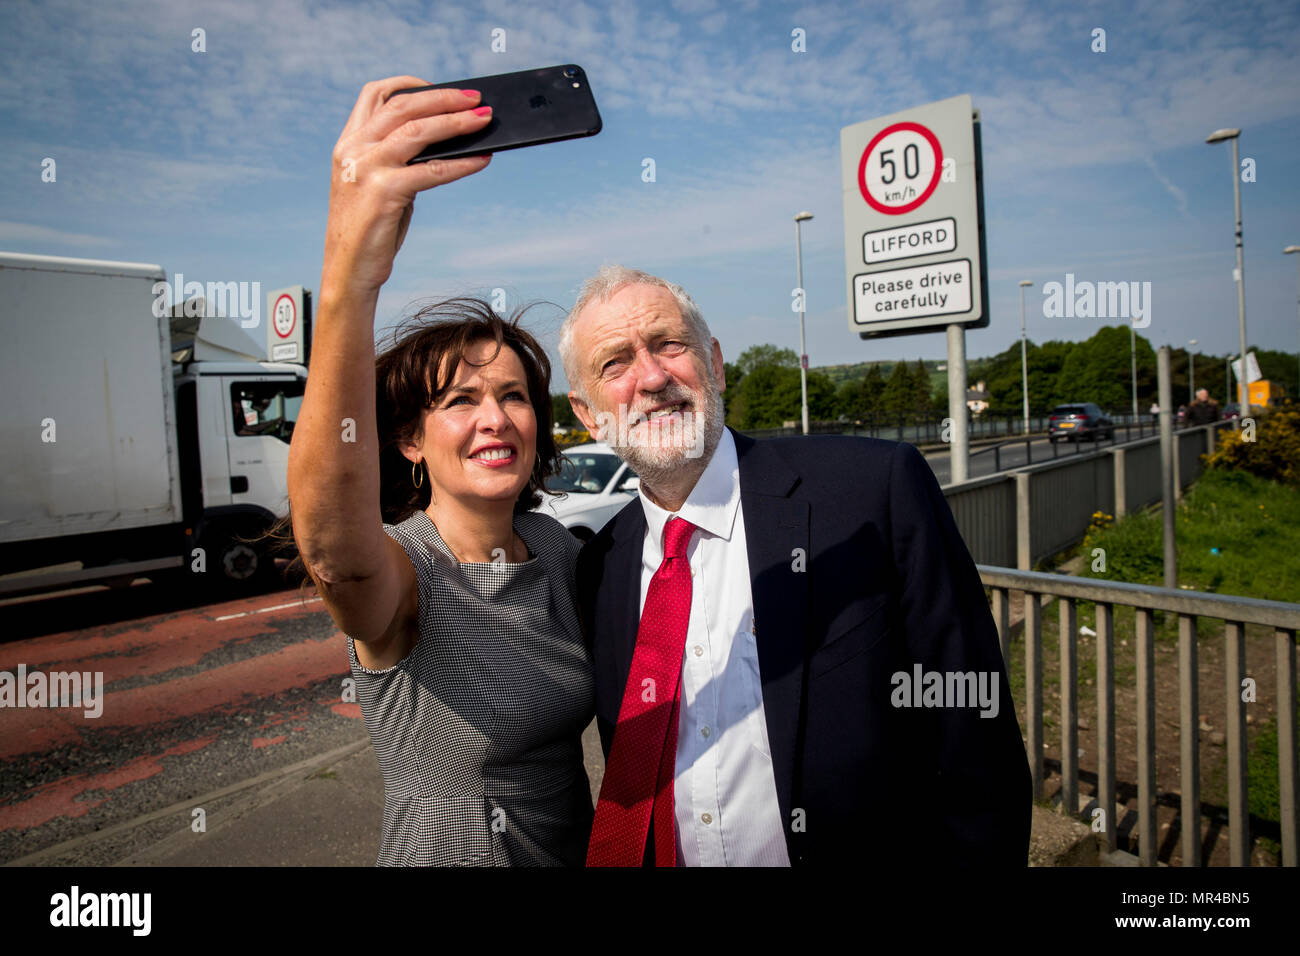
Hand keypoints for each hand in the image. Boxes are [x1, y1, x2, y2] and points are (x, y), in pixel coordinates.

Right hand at [322, 76, 492, 295]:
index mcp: (348, 143)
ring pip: (418, 131)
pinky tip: (482, 160)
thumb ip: (400, 160)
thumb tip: (449, 142)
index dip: (408, 83)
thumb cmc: (370, 229)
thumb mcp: (378, 185)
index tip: (438, 86)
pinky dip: (461, 163)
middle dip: (444, 98)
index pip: (375, 95)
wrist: (348, 271)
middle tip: (476, 99)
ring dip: (455, 122)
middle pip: (403, 106)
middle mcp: (353, 150)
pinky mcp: (383, 193)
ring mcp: (366, 169)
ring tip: (484, 120)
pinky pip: (432, 170)